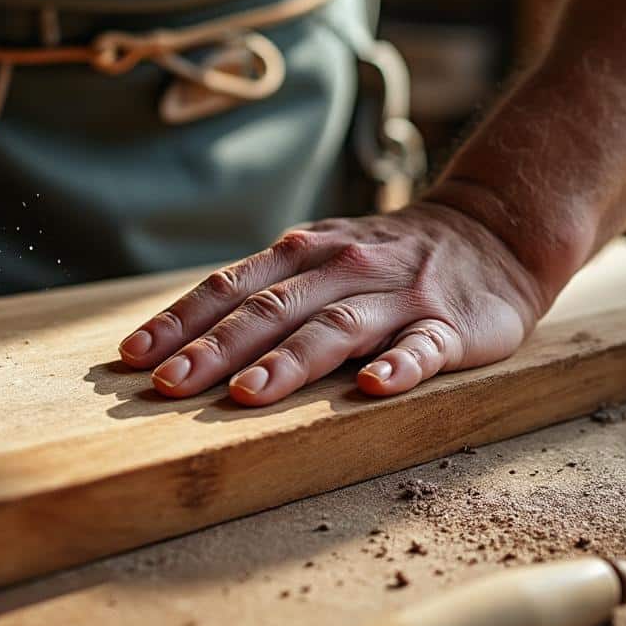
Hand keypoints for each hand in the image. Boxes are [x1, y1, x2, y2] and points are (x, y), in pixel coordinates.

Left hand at [117, 202, 551, 405]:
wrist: (493, 231)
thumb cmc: (385, 259)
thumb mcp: (320, 257)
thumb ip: (265, 291)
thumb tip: (181, 341)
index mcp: (302, 256)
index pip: (229, 287)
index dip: (179, 321)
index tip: (133, 357)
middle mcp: (342, 269)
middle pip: (271, 310)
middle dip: (215, 349)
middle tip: (170, 386)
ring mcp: (396, 296)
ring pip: (336, 328)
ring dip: (289, 361)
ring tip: (248, 393)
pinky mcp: (448, 324)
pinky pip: (422, 347)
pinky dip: (399, 365)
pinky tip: (375, 387)